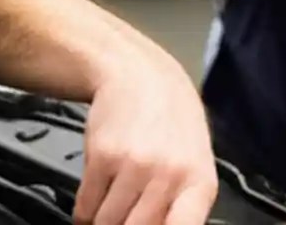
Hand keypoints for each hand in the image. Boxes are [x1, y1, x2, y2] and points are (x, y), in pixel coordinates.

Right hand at [72, 52, 217, 223]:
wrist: (141, 75)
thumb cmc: (171, 121)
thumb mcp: (194, 163)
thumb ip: (184, 206)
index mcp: (200, 183)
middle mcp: (170, 176)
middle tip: (123, 218)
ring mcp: (136, 166)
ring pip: (108, 224)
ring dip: (103, 223)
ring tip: (110, 210)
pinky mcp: (103, 157)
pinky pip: (86, 207)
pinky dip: (85, 213)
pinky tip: (95, 200)